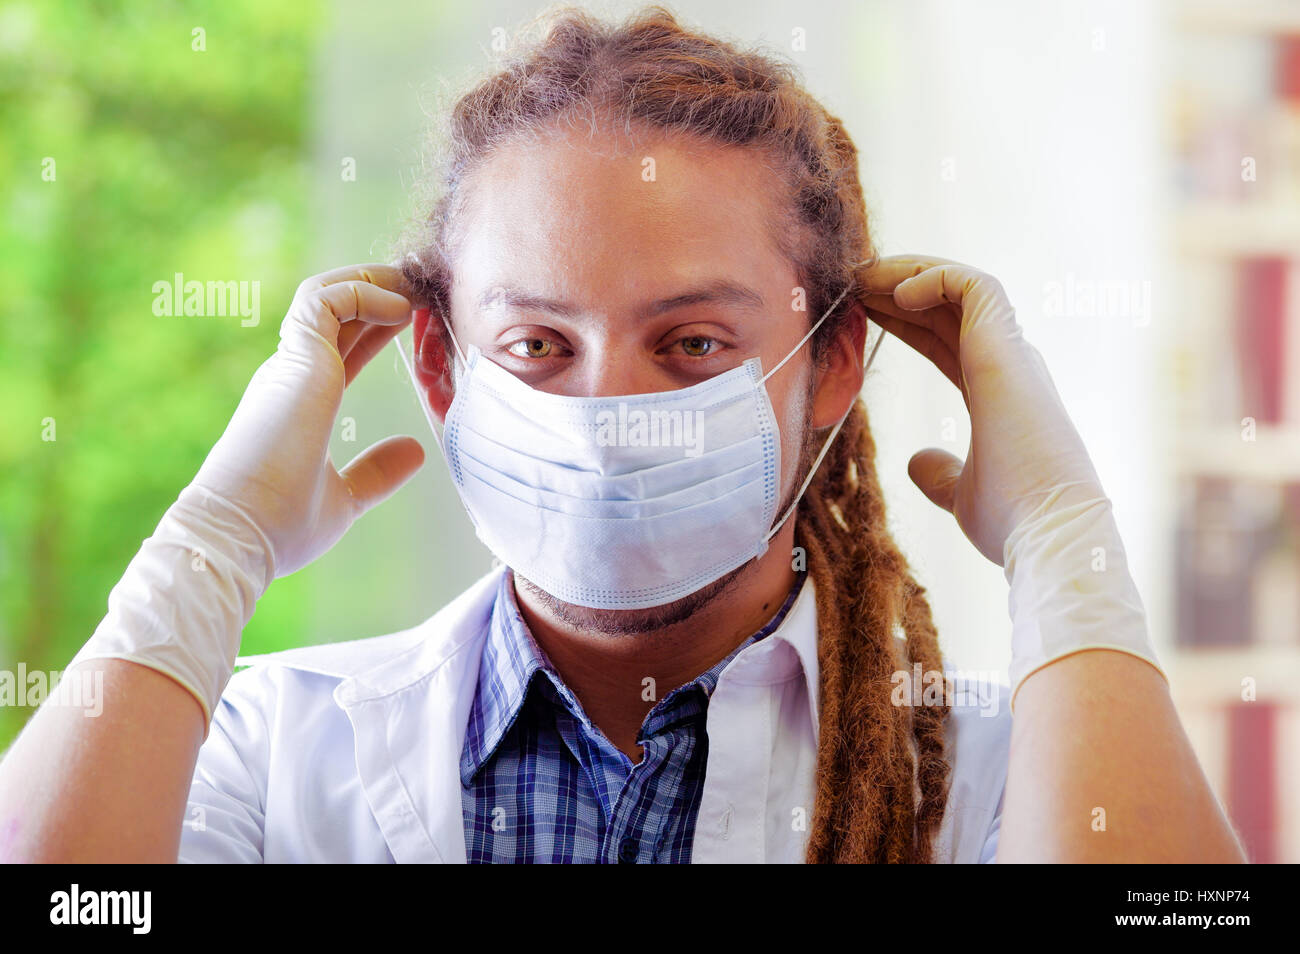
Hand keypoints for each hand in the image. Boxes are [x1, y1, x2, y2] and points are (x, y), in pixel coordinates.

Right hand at [188, 263, 425, 577]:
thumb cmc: (280, 525)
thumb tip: (415, 452)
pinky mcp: (296, 359)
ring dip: (372, 280)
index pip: (343, 347)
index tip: (415, 318)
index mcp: (301, 401)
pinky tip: (400, 309)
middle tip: (421, 284)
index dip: (377, 327)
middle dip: (380, 291)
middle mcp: (293, 375)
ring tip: (413, 281)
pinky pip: (327, 300)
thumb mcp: (345, 497)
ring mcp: (292, 364)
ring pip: (326, 294)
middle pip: (337, 313)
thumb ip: (377, 472)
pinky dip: (365, 293)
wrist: (241, 535)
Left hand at [862, 255, 1103, 565]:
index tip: (861, 312)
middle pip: (947, 307)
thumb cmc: (1011, 519)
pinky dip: (934, 278)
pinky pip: (973, 285)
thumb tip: (918, 459)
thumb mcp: (960, 494)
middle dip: (897, 289)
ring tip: (862, 274)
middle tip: (850, 282)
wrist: (1045, 530)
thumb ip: (939, 474)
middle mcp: (1006, 364)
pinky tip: (897, 294)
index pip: (945, 338)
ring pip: (961, 285)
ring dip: (909, 274)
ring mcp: (1009, 352)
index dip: (904, 321)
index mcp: (996, 392)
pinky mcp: (1005, 346)